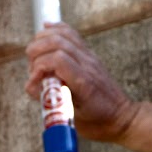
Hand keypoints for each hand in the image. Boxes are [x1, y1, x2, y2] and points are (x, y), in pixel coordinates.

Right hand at [25, 23, 151, 151]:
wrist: (121, 118)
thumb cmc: (98, 122)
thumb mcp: (73, 117)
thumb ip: (51, 101)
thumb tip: (30, 85)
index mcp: (83, 82)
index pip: (57, 59)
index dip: (39, 66)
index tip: (34, 79)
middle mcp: (87, 65)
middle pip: (58, 42)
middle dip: (37, 50)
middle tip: (31, 67)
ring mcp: (89, 58)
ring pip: (64, 35)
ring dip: (43, 38)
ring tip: (33, 52)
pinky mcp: (89, 55)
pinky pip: (72, 35)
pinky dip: (57, 29)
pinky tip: (46, 30)